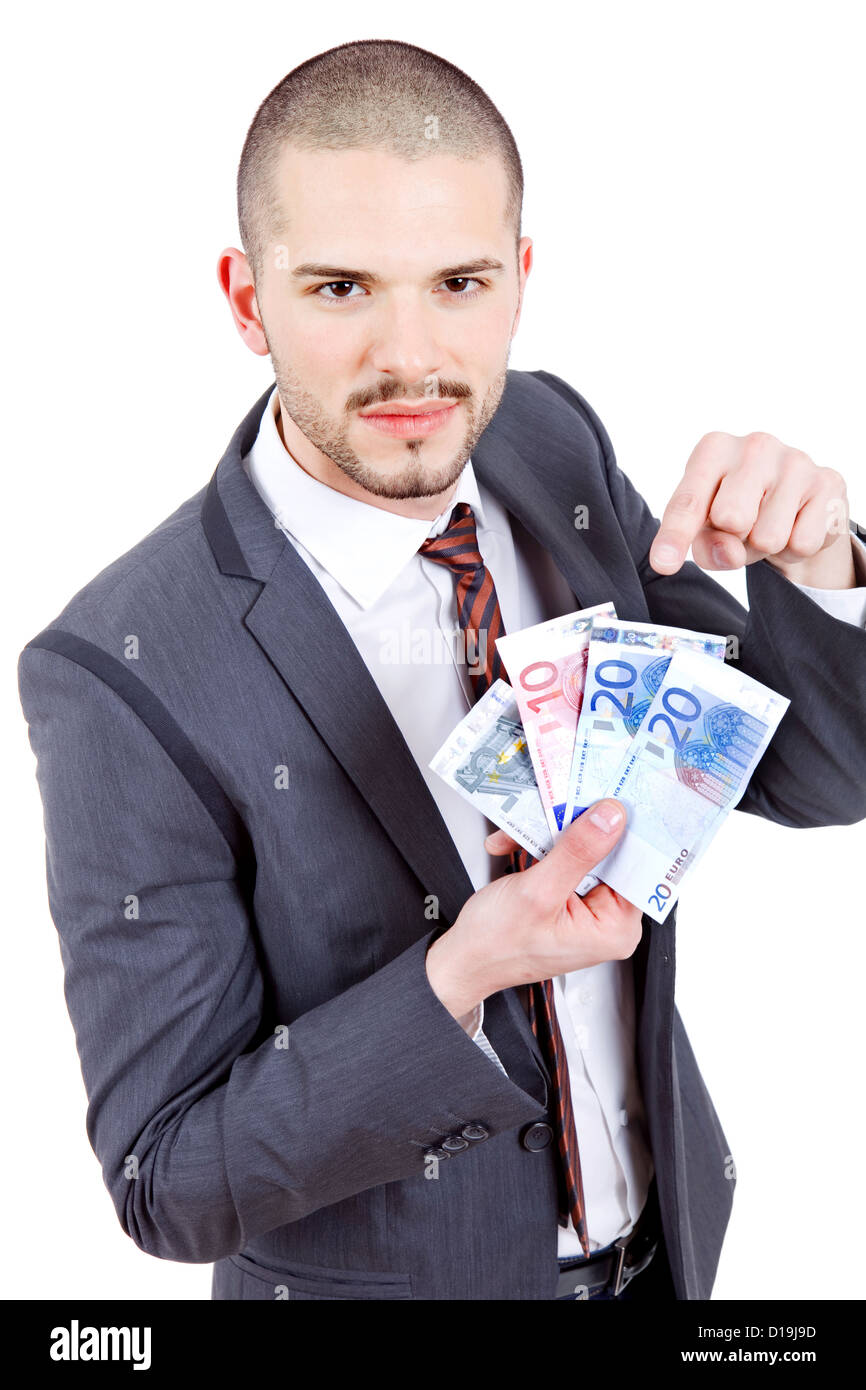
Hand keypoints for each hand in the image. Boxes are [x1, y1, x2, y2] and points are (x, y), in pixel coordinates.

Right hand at [425, 800, 642, 1019]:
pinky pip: (566, 858)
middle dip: (578, 829)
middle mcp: (609, 919)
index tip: (612, 797)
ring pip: (584, 851)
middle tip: (558, 807)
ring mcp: (589, 907)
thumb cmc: (496, 945)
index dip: (626, 830)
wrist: (464, 958)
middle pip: (609, 854)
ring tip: (522, 835)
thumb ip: (577, 853)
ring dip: (551, 837)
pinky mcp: (570, 896)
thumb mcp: (538, 893)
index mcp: (615, 928)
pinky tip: (516, 846)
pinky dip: (541, 848)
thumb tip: (610, 818)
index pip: (638, 867)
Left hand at [647, 431, 855, 587]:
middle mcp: (754, 445)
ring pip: (769, 538)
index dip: (675, 536)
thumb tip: (730, 552)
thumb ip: (707, 545)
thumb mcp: (708, 530)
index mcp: (713, 449)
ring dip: (766, 547)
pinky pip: (803, 543)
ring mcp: (795, 460)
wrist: (794, 504)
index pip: (689, 502)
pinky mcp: (828, 482)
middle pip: (731, 520)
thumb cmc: (737, 512)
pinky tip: (795, 524)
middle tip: (741, 527)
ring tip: (768, 525)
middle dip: (734, 538)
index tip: (662, 564)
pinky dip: (795, 548)